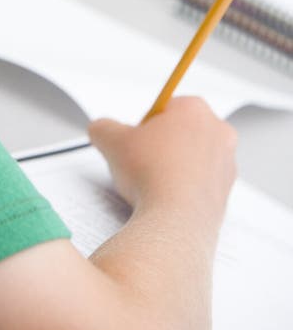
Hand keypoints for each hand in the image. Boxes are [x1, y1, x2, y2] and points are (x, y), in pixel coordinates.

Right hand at [88, 97, 236, 230]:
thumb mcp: (111, 140)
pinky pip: (198, 184)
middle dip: (160, 145)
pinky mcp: (227, 192)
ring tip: (151, 184)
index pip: (165, 108)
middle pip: (180, 131)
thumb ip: (103, 128)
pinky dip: (182, 189)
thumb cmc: (151, 174)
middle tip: (140, 162)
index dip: (144, 126)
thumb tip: (102, 130)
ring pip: (191, 158)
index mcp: (194, 108)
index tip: (135, 141)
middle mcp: (218, 131)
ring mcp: (226, 163)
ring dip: (172, 167)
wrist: (175, 221)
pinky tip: (165, 199)